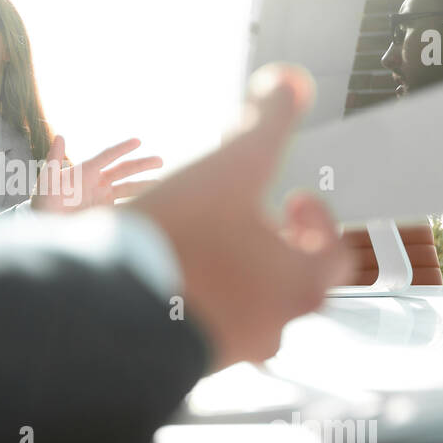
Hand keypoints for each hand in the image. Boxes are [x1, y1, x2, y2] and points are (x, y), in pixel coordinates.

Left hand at [31, 135, 162, 212]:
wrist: (45, 228)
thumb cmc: (43, 203)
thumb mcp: (47, 182)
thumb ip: (54, 160)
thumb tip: (60, 135)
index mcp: (85, 171)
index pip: (107, 156)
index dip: (122, 148)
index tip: (137, 141)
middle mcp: (97, 182)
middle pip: (124, 170)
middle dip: (142, 165)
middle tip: (160, 161)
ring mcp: (103, 198)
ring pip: (129, 188)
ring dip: (146, 185)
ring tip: (164, 185)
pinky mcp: (105, 213)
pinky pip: (126, 207)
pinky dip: (139, 205)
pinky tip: (153, 205)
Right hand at [129, 63, 352, 369]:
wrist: (108, 309)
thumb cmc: (179, 240)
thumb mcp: (230, 164)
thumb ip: (268, 119)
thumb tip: (290, 80)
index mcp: (299, 285)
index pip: (333, 254)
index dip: (316, 219)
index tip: (288, 199)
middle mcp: (274, 327)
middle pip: (293, 284)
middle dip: (273, 246)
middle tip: (247, 222)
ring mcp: (231, 351)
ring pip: (250, 309)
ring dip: (236, 275)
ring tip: (203, 245)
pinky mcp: (189, 361)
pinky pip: (208, 328)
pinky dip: (201, 301)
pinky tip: (169, 273)